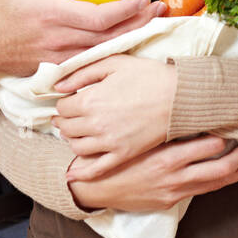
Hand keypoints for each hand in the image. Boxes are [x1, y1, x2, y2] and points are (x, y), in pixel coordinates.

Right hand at [0, 0, 168, 83]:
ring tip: (152, 22)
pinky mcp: (57, 68)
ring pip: (104, 51)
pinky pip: (91, 61)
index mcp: (51, 14)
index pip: (98, 17)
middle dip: (139, 23)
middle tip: (161, 9)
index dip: (125, 10)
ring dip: (131, 37)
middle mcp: (58, 39)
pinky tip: (128, 40)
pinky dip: (112, 50)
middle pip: (109, 36)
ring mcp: (59, 57)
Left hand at [52, 54, 178, 175]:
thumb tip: (58, 85)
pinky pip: (96, 168)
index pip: (63, 107)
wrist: (179, 97)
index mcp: (90, 100)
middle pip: (66, 127)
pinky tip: (73, 174)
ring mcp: (109, 142)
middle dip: (64, 121)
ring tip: (76, 133)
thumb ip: (83, 72)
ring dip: (72, 140)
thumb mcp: (115, 63)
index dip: (64, 103)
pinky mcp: (122, 154)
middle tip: (68, 117)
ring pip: (77, 147)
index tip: (70, 101)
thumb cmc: (149, 76)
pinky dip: (82, 173)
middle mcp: (95, 124)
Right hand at [68, 135, 237, 211]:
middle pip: (221, 167)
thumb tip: (184, 102)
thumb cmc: (114, 154)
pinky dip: (223, 184)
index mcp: (166, 156)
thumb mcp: (135, 135)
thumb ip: (161, 123)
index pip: (208, 145)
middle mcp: (174, 176)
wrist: (94, 187)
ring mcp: (175, 191)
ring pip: (217, 183)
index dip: (230, 134)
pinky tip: (236, 178)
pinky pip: (204, 191)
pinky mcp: (172, 201)